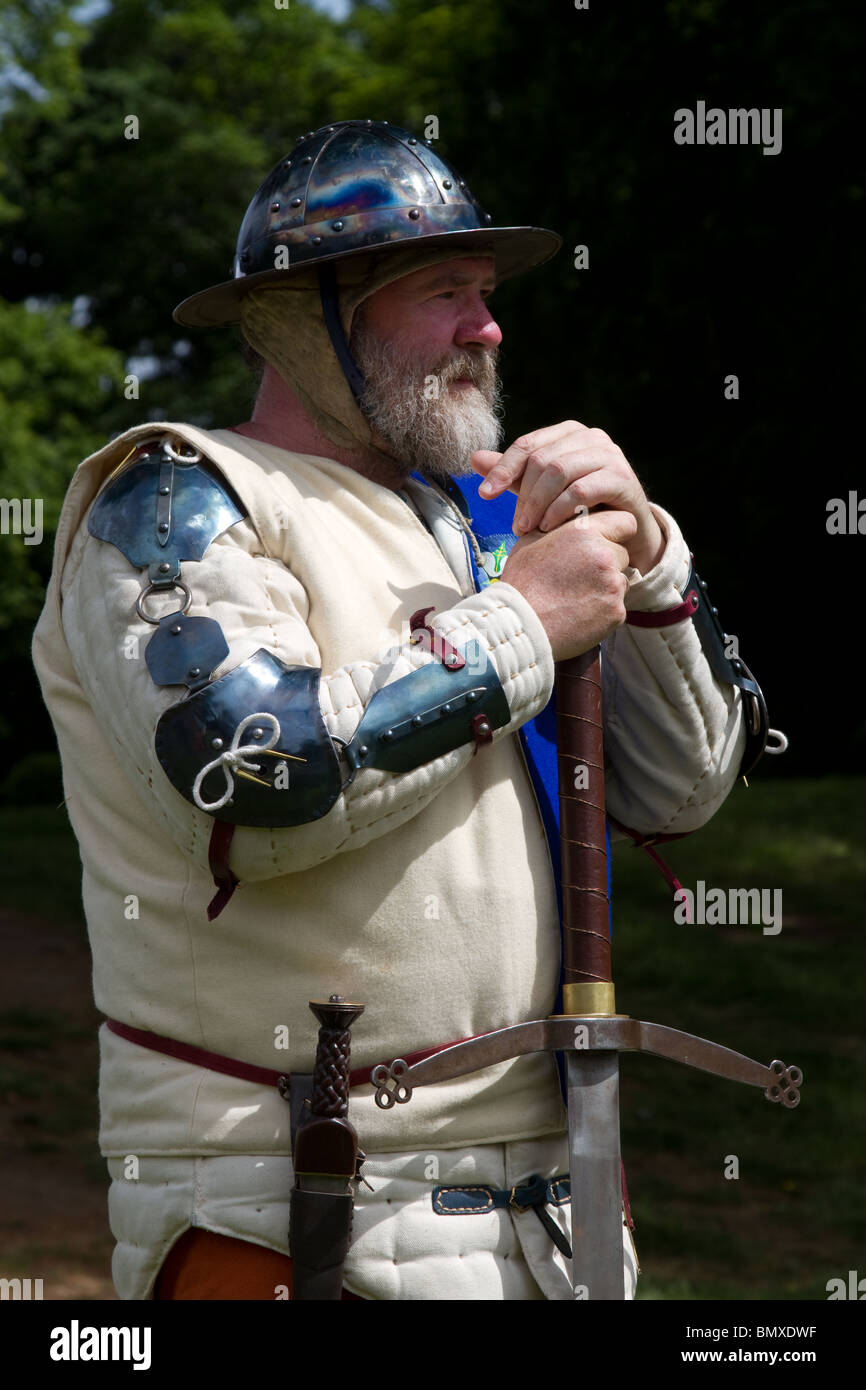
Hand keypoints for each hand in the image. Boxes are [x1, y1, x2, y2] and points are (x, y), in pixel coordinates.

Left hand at [472, 419, 664, 575]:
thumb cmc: (582, 507)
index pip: (527, 445)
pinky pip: (581, 489)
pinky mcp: (622, 477)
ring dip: (539, 503)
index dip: (502, 468)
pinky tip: (550, 527)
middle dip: (523, 494)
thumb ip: (513, 475)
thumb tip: (473, 458)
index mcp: (569, 433)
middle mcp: (591, 437)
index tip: (485, 494)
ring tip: (529, 528)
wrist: (628, 530)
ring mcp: (610, 454)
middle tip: (516, 525)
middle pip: (542, 459)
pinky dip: (560, 509)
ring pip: (560, 471)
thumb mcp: (542, 490)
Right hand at [500, 509, 637, 662]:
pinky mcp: (616, 613)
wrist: (520, 625)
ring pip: (620, 581)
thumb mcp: (531, 541)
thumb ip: (558, 526)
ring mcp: (613, 586)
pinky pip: (616, 607)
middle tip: (581, 575)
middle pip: (622, 554)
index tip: (606, 540)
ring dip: (605, 587)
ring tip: (575, 597)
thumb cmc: (521, 583)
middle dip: (608, 562)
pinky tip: (578, 613)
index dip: (616, 531)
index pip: (625, 521)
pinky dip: (602, 610)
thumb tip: (569, 520)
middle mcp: (605, 556)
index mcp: (585, 533)